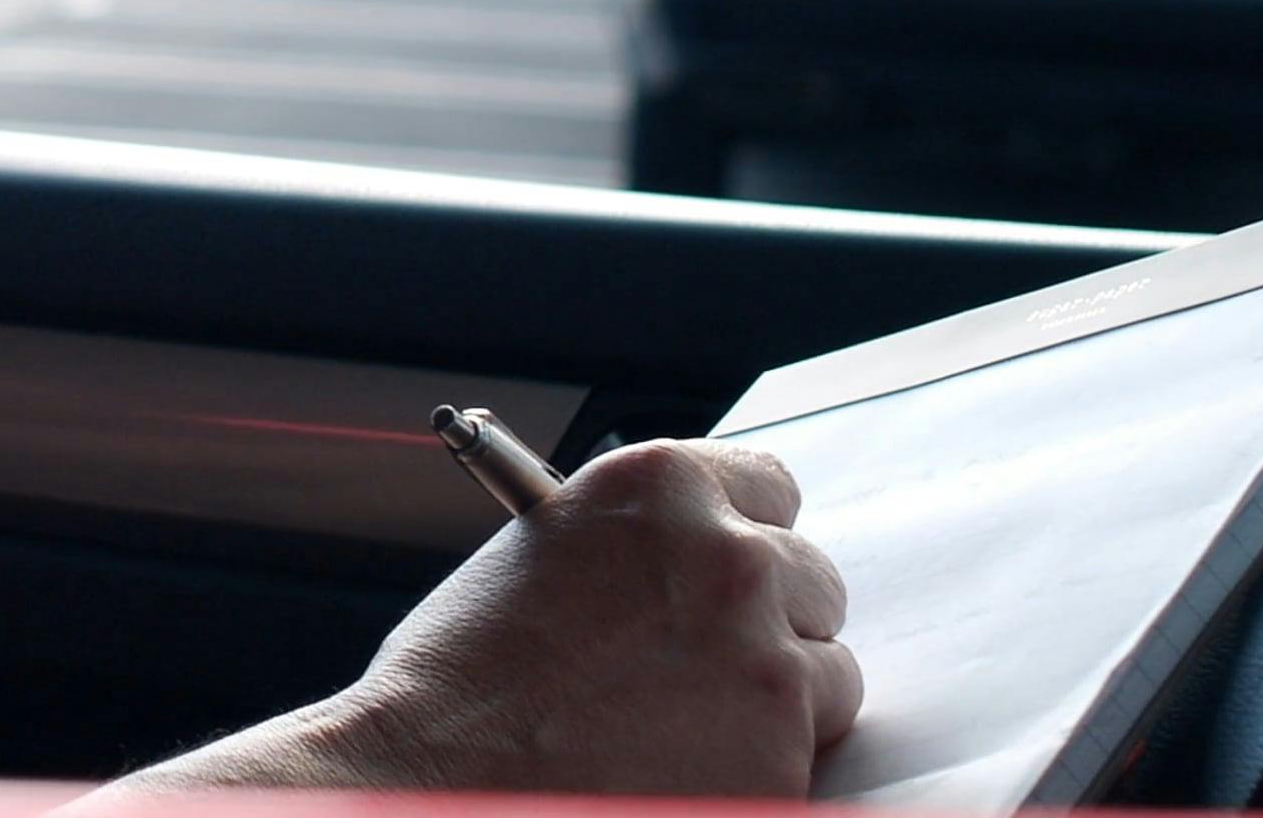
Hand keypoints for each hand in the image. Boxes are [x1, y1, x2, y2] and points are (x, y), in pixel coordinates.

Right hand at [74, 439, 859, 804]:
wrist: (434, 776)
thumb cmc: (462, 680)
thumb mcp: (543, 553)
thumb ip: (637, 545)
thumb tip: (691, 562)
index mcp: (661, 486)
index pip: (771, 489)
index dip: (747, 539)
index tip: (729, 575)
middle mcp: (726, 554)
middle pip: (813, 580)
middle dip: (769, 623)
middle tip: (698, 669)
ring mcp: (763, 653)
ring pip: (828, 671)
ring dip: (776, 700)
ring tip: (681, 727)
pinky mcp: (784, 750)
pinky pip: (812, 753)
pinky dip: (765, 766)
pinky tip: (684, 769)